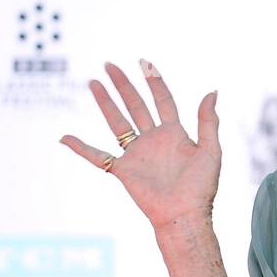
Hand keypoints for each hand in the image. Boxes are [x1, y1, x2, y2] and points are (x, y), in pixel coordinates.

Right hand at [59, 59, 221, 230]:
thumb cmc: (202, 187)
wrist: (185, 214)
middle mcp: (153, 140)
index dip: (154, 82)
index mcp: (175, 134)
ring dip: (105, 103)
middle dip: (123, 85)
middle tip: (109, 65)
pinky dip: (80, 148)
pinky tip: (64, 138)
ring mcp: (137, 154)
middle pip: (135, 106)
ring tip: (93, 82)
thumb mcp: (211, 150)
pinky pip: (97, 156)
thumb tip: (212, 91)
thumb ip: (209, 121)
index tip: (144, 62)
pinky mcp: (124, 170)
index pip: (163, 101)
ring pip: (116, 122)